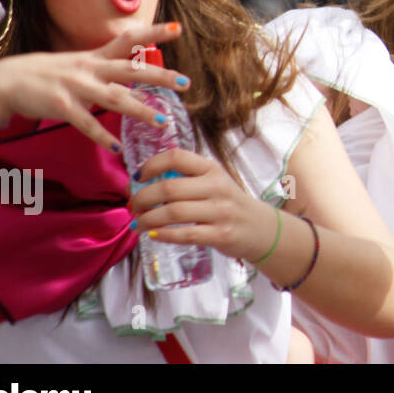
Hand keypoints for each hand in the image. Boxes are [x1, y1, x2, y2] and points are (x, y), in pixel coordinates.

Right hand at [0, 22, 191, 152]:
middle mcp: (90, 69)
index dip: (153, 33)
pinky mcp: (61, 105)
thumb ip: (109, 72)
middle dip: (159, 76)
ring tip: (161, 121)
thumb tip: (140, 81)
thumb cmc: (49, 74)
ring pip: (114, 98)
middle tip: (186, 83)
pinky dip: (101, 135)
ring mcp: (76, 87)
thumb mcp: (82, 66)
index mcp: (96, 58)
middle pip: (131, 70)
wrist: (6, 81)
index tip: (178, 28)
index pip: (129, 41)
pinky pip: (85, 123)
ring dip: (139, 110)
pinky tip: (117, 146)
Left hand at [129, 148, 277, 261]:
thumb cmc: (228, 204)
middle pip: (169, 188)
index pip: (177, 157)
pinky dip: (164, 235)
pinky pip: (185, 234)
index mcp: (212, 169)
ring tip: (137, 223)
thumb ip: (186, 179)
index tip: (137, 177)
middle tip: (133, 206)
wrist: (260, 228)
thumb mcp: (213, 182)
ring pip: (174, 213)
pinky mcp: (221, 235)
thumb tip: (142, 184)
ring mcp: (221, 212)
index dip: (151, 165)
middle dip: (143, 198)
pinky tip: (153, 235)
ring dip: (148, 219)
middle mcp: (217, 187)